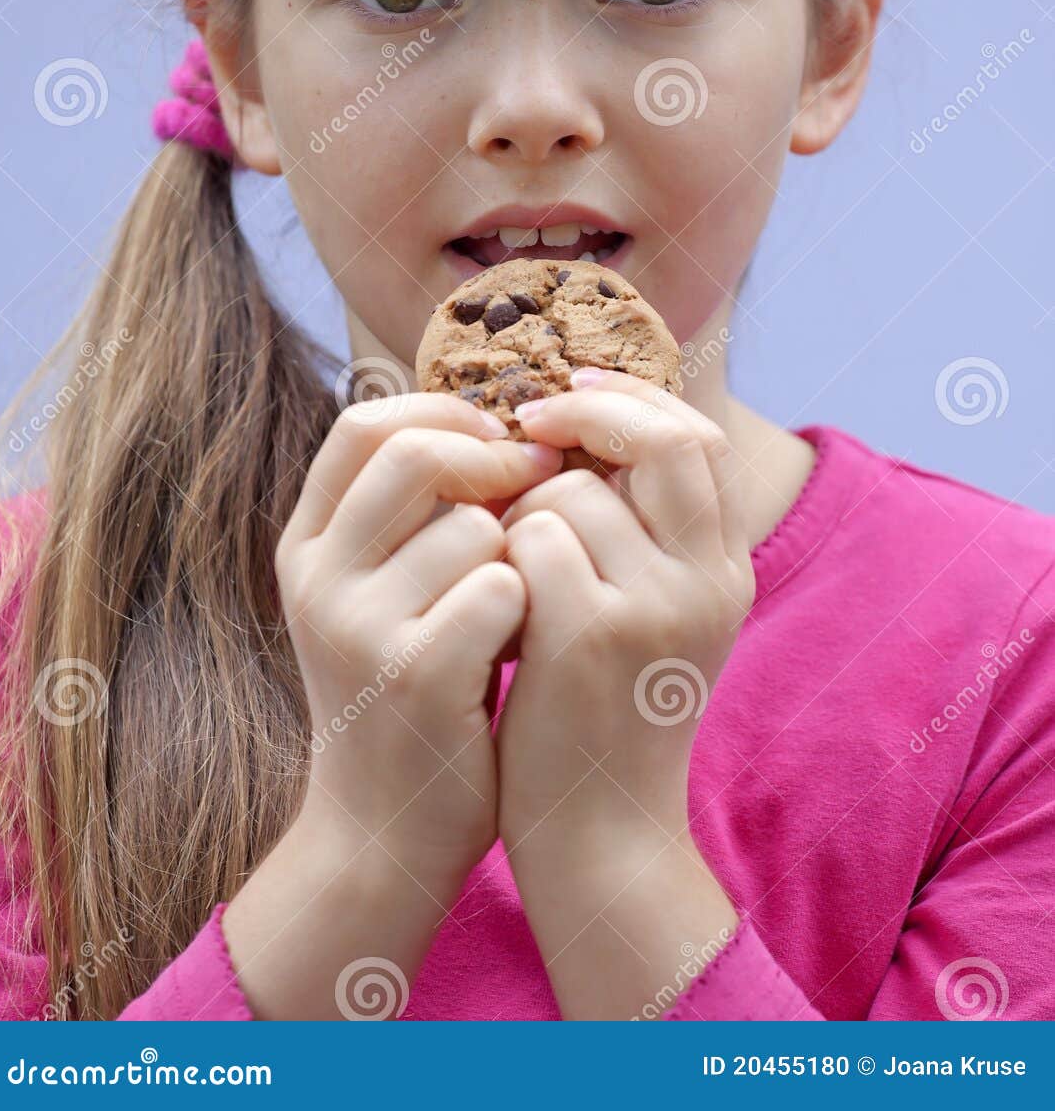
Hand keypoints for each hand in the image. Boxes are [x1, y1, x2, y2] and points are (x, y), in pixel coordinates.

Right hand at [273, 391, 561, 887]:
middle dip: (495, 459)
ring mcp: (357, 626)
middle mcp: (317, 577)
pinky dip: (531, 605)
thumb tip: (498, 418)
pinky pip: (501, 588)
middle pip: (413, 453)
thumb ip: (411, 513)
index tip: (500, 436)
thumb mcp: (379, 593)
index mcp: (306, 544)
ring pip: (474, 524)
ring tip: (523, 595)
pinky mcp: (412, 676)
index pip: (365, 423)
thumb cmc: (410, 691)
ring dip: (520, 549)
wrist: (386, 832)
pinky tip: (526, 642)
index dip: (443, 411)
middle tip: (543, 481)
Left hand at [494, 368, 754, 863]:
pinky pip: (533, 538)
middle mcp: (710, 581)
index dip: (632, 398)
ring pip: (572, 491)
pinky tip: (498, 604)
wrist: (597, 836)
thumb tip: (580, 418)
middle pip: (659, 437)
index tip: (570, 389)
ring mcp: (659, 608)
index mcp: (726, 569)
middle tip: (526, 421)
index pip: (696, 436)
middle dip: (583, 414)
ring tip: (513, 573)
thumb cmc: (598, 712)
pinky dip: (501, 553)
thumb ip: (635, 529)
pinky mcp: (596, 637)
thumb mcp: (648, 615)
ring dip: (522, 513)